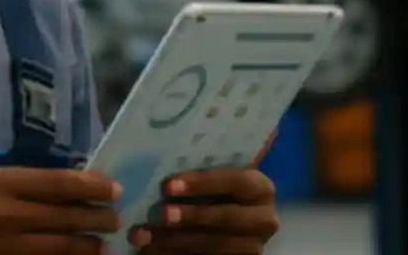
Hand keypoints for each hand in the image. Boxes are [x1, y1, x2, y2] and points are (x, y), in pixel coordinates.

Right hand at [0, 167, 122, 254]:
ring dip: (90, 245)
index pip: (59, 182)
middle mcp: (4, 213)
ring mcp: (5, 247)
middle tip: (117, 218)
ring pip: (63, 246)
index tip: (114, 188)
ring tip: (104, 243)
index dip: (92, 186)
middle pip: (67, 215)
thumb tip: (72, 185)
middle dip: (98, 218)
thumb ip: (22, 185)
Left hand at [128, 169, 279, 253]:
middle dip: (191, 216)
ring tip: (143, 235)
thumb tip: (161, 162)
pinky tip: (151, 250)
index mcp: (260, 188)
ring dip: (174, 241)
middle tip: (160, 214)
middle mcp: (264, 219)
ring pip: (213, 246)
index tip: (168, 186)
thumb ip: (202, 170)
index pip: (236, 182)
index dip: (203, 183)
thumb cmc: (217, 189)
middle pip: (226, 218)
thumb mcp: (217, 178)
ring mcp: (254, 246)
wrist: (232, 222)